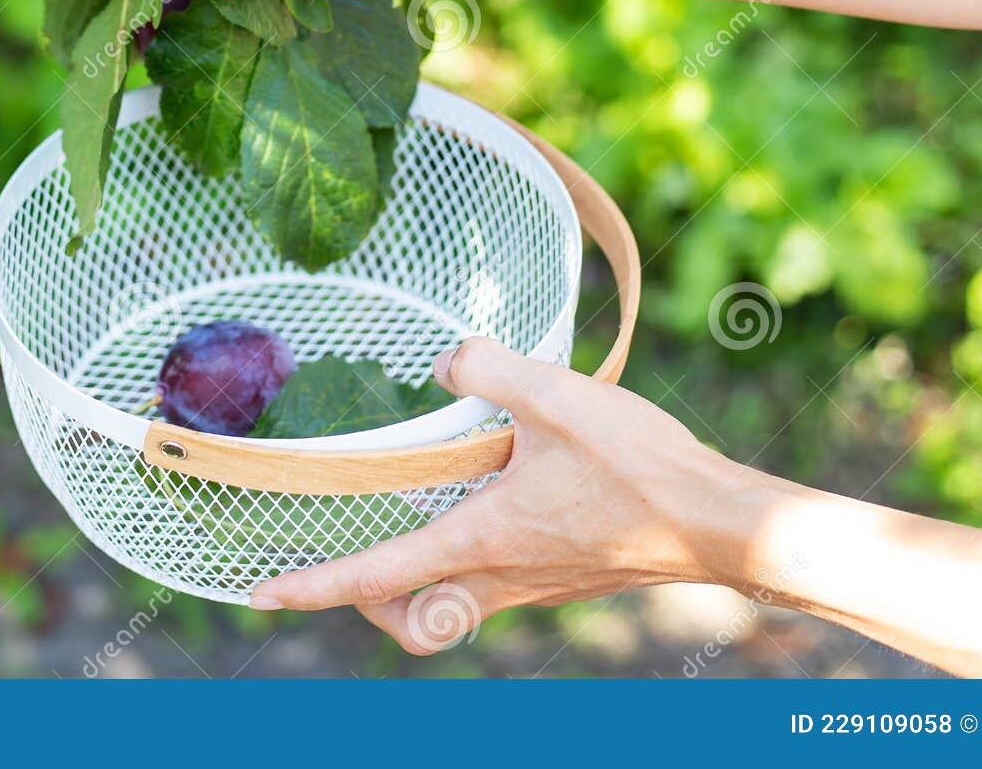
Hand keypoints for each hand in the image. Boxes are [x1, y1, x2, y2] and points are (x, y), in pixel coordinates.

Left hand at [246, 338, 745, 653]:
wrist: (721, 523)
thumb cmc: (642, 469)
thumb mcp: (555, 397)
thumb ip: (486, 370)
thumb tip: (444, 364)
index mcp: (481, 540)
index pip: (374, 575)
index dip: (311, 586)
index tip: (260, 594)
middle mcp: (500, 578)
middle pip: (409, 619)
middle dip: (367, 601)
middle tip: (348, 559)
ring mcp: (535, 585)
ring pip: (452, 606)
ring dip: (418, 578)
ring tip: (415, 519)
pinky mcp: (564, 577)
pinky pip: (495, 584)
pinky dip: (469, 556)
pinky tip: (492, 496)